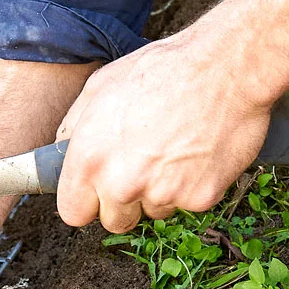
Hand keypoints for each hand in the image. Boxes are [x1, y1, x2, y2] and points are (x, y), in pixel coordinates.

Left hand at [55, 25, 274, 231]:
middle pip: (114, 222)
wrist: (228, 66)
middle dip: (124, 202)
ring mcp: (161, 194)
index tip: (97, 193)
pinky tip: (198, 151)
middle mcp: (121, 183)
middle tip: (141, 166)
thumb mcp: (101, 86)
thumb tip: (61, 151)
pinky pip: (187, 205)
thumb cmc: (165, 69)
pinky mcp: (198, 199)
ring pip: (152, 213)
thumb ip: (75, 127)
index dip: (87, 203)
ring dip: (160, 191)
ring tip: (174, 149)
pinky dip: (193, 185)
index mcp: (90, 159)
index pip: (73, 213)